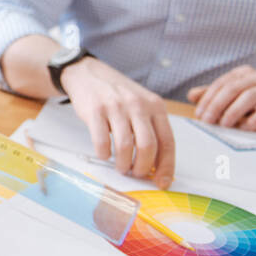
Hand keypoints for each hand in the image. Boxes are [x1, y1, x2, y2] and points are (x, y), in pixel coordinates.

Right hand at [60, 57, 174, 188]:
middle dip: (142, 168)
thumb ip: (151, 129)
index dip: (166, 166)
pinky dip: (104, 154)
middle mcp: (138, 105)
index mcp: (155, 106)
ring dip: (123, 164)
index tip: (162, 182)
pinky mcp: (95, 111)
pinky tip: (104, 154)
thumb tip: (157, 164)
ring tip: (121, 167)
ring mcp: (116, 107)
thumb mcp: (142, 105)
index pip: (167, 141)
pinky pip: (102, 141)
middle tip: (136, 174)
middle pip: (148, 146)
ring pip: (125, 146)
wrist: (89, 74)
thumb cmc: (118, 94)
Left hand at [188, 65, 255, 129]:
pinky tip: (246, 128)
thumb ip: (213, 96)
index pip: (221, 84)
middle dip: (217, 105)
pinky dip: (255, 118)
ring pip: (249, 96)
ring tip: (224, 125)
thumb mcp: (233, 99)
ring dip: (234, 111)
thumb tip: (191, 95)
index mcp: (242, 73)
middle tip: (207, 121)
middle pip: (233, 89)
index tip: (199, 115)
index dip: (208, 99)